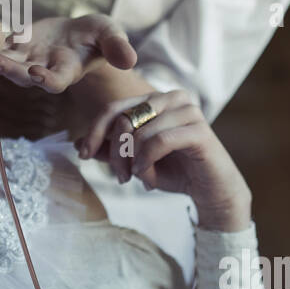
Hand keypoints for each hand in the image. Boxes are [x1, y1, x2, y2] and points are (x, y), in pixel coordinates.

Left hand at [0, 14, 136, 92]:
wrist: (79, 32)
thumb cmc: (99, 36)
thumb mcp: (111, 35)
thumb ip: (118, 47)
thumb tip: (131, 60)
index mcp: (67, 70)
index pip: (56, 81)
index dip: (46, 80)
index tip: (37, 73)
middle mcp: (44, 69)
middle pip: (24, 76)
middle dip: (11, 70)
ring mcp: (28, 58)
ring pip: (8, 64)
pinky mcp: (16, 46)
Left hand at [78, 89, 251, 231]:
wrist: (211, 191)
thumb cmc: (174, 171)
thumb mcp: (135, 161)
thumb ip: (110, 150)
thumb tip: (78, 143)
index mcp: (156, 99)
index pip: (114, 108)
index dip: (94, 131)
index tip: (85, 155)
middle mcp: (173, 98)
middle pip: (124, 119)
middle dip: (114, 152)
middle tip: (120, 177)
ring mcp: (189, 111)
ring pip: (139, 132)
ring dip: (132, 162)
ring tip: (139, 178)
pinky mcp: (200, 130)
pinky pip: (158, 142)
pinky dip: (146, 163)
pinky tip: (148, 178)